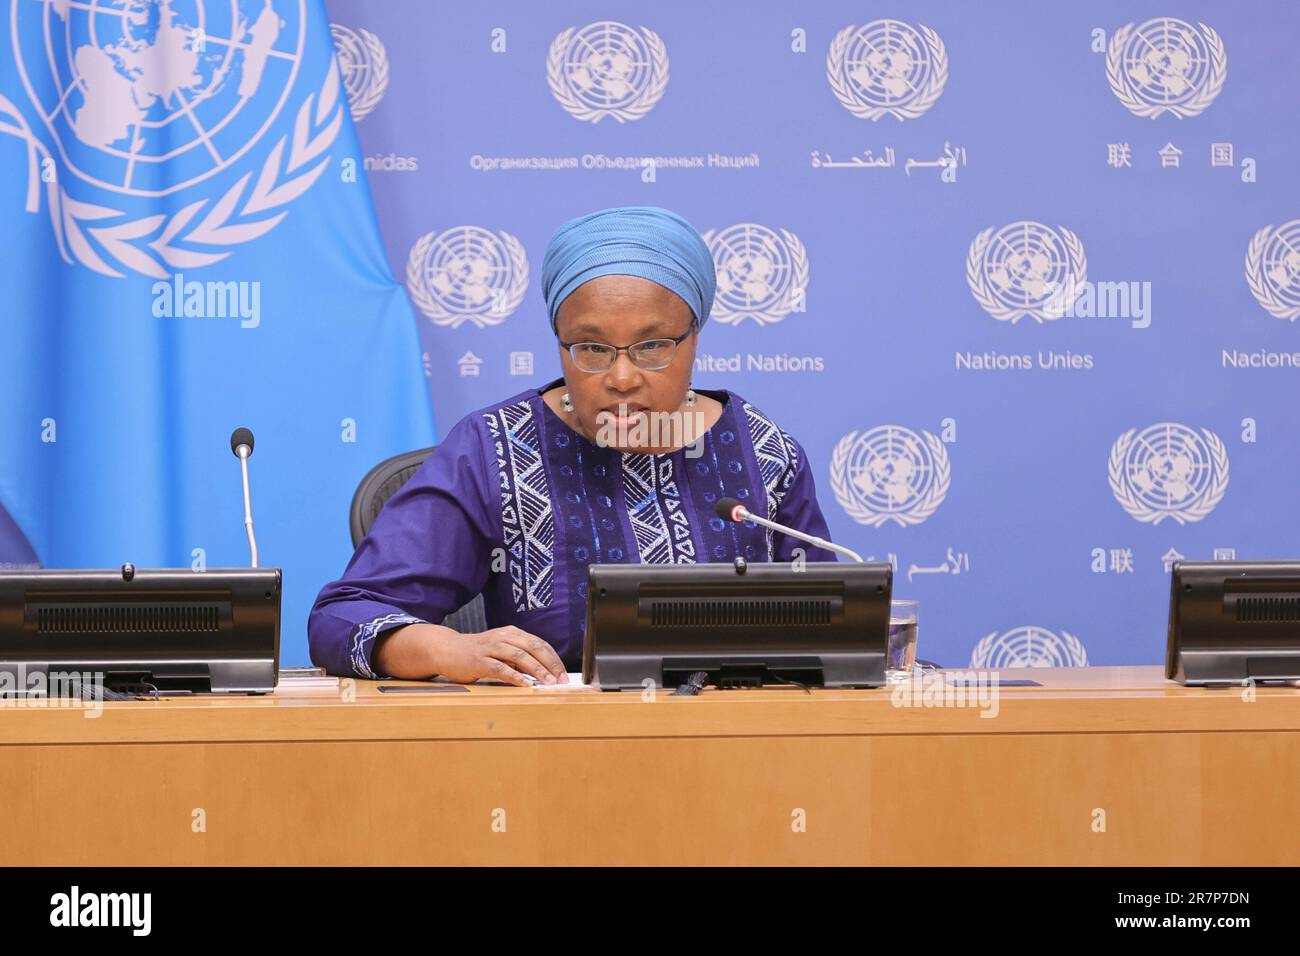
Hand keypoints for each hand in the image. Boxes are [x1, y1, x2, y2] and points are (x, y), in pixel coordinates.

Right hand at [437, 625, 567, 684]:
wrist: (447, 650)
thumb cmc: (478, 653)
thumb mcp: (502, 650)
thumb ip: (520, 658)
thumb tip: (545, 673)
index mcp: (513, 633)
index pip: (540, 644)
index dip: (554, 659)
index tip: (565, 674)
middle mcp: (504, 637)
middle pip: (534, 648)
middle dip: (550, 664)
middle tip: (561, 680)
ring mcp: (491, 647)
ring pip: (519, 656)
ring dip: (536, 670)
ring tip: (548, 683)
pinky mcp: (478, 660)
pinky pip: (499, 668)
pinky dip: (513, 676)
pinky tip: (524, 684)